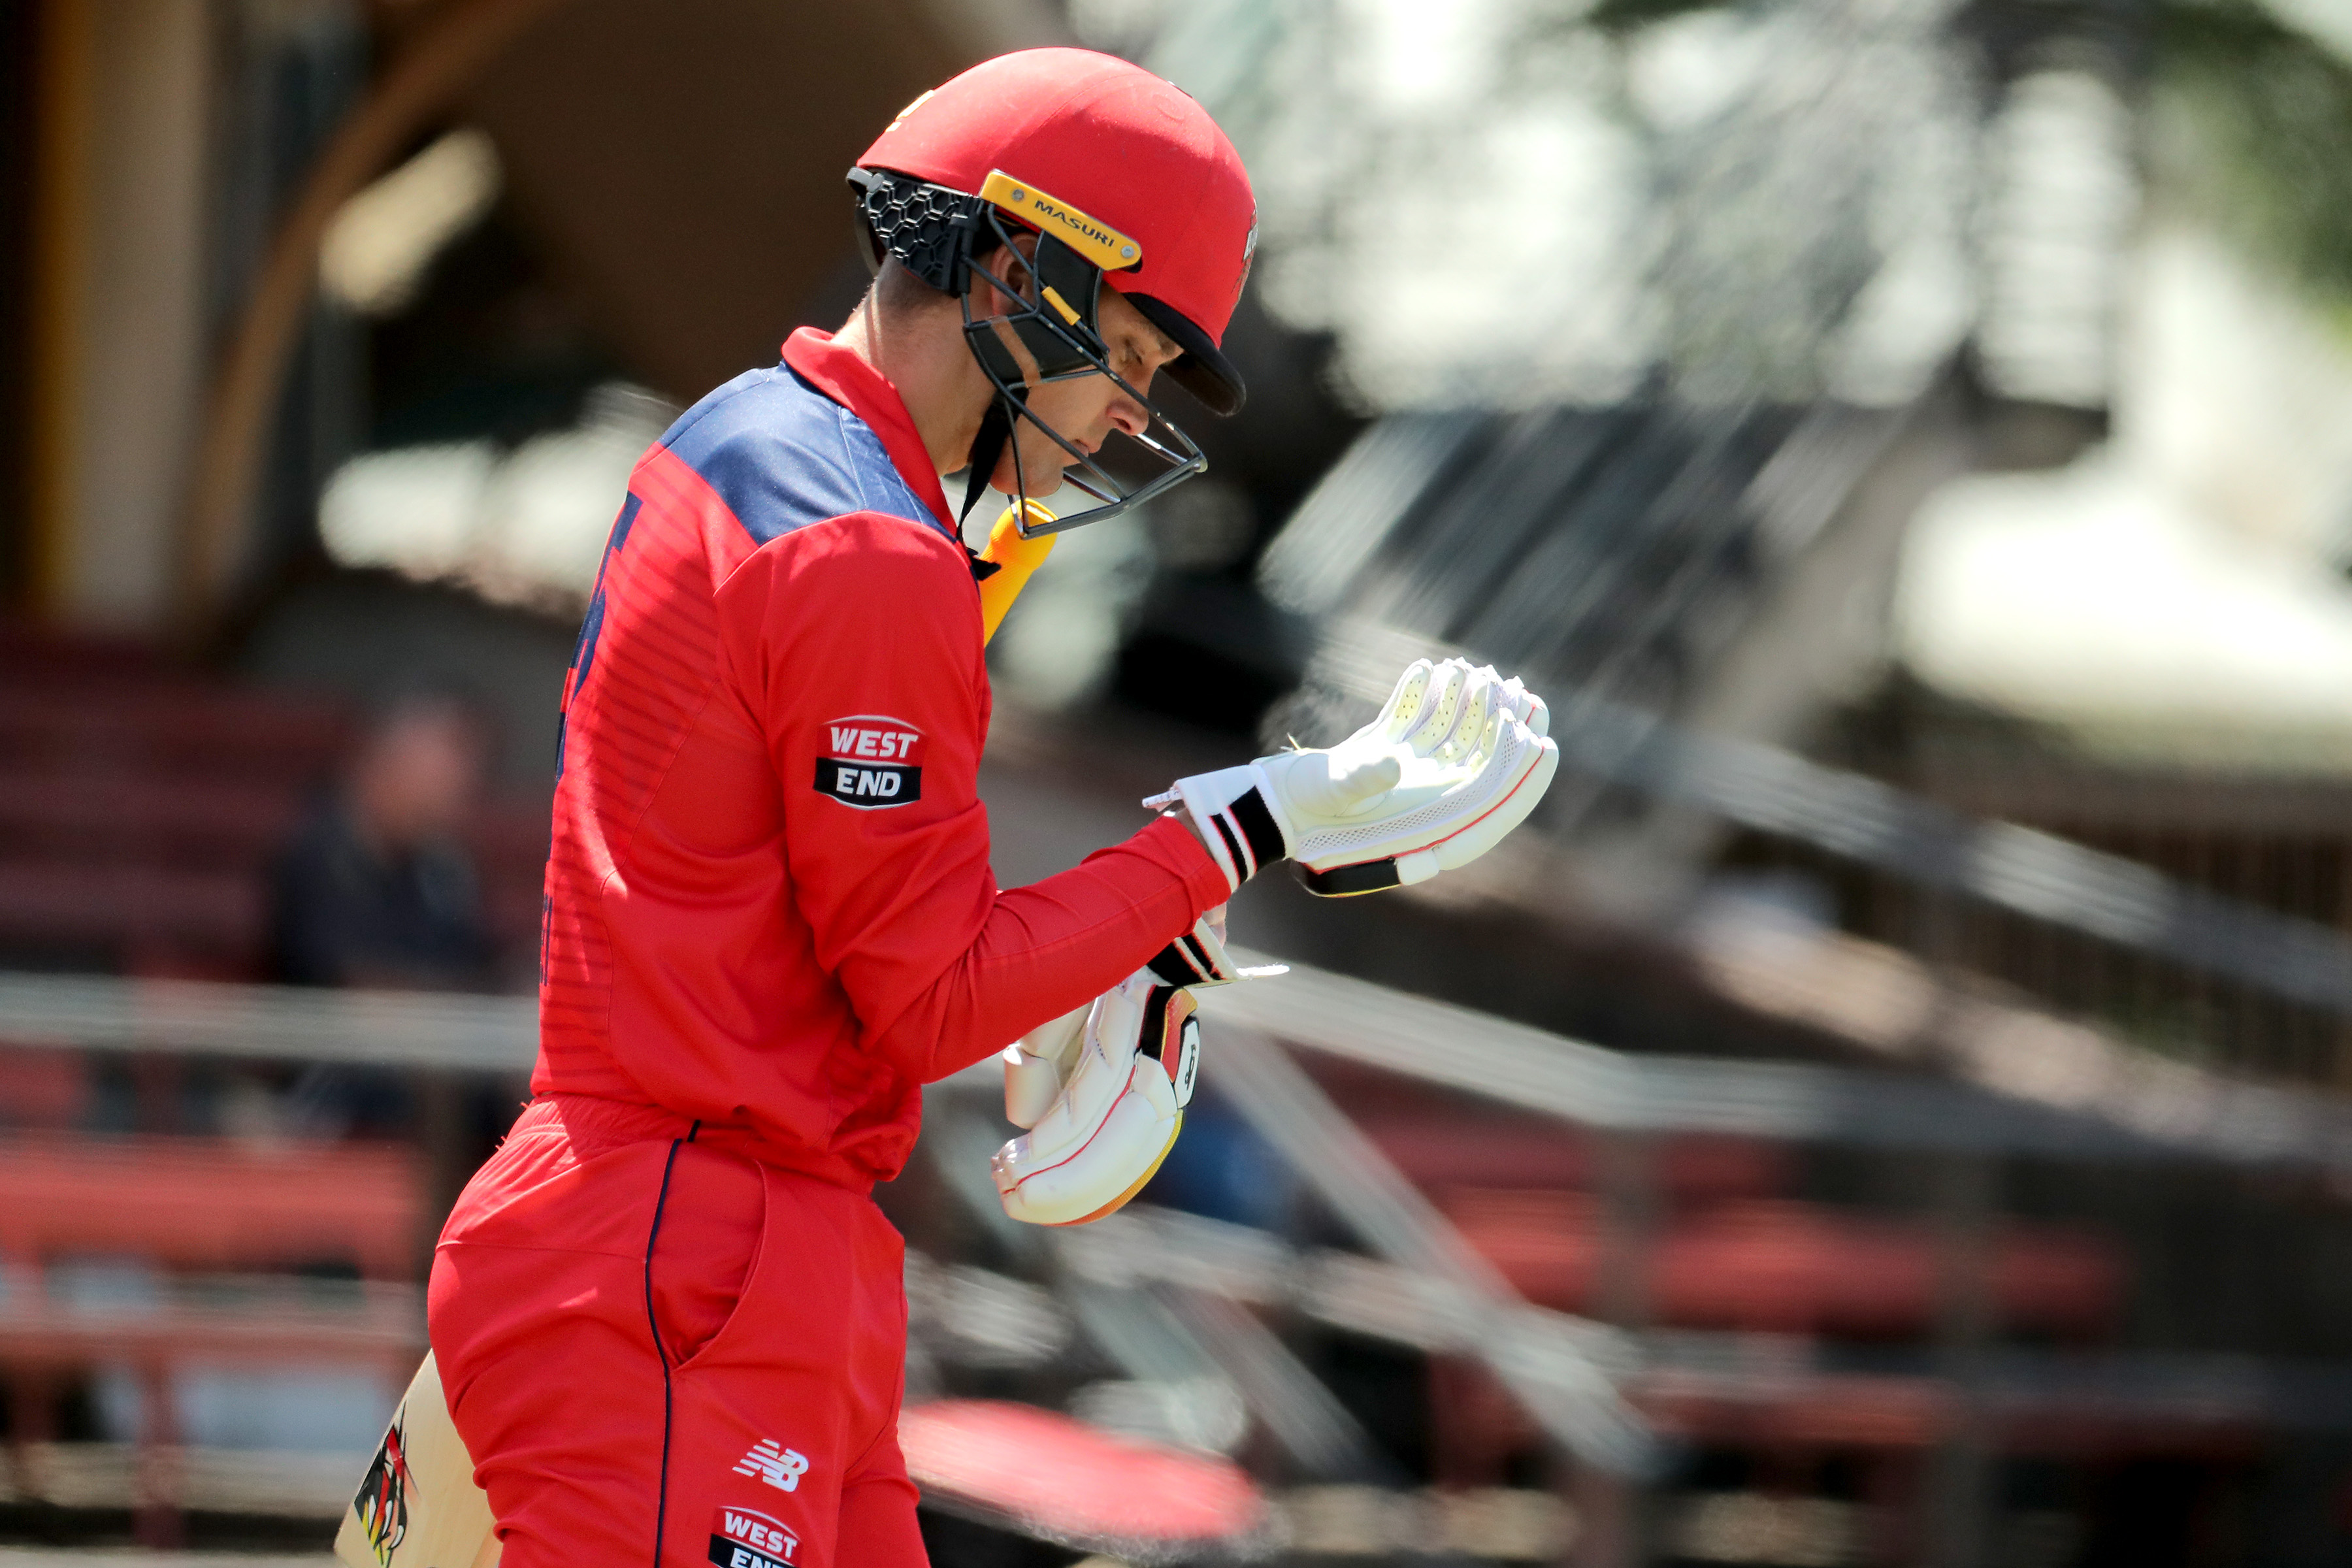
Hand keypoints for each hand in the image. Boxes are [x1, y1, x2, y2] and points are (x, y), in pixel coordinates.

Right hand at [1147, 658, 1557, 895]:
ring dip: (1469, 706)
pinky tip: (1431, 667)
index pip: (1487, 805)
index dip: (1521, 775)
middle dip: (1505, 731)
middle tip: (1525, 696)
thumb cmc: (1298, 812)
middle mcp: (1422, 804)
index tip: (1540, 741)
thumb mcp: (1332, 797)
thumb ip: (1365, 780)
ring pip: (1452, 739)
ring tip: (1481, 672)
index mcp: (1426, 825)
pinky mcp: (1378, 755)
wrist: (1261, 809)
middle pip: (1479, 766)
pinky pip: (1413, 723)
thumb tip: (1395, 763)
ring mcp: (1403, 779)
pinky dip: (1423, 696)